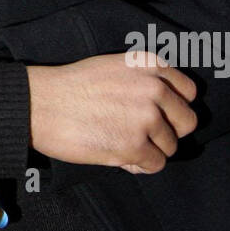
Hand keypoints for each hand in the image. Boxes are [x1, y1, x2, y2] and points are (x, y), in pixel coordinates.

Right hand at [26, 52, 197, 173]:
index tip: (159, 114)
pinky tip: (120, 157)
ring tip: (124, 144)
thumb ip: (143, 80)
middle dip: (168, 131)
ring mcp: (146, 118)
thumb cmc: (71, 86)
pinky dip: (139, 165)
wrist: (41, 103)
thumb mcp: (113, 67)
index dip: (174, 107)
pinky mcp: (134, 146)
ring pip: (171, 146)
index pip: (188, 91)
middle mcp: (154, 89)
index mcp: (149, 65)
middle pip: (187, 122)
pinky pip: (155, 165)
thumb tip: (165, 108)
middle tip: (144, 135)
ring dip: (151, 150)